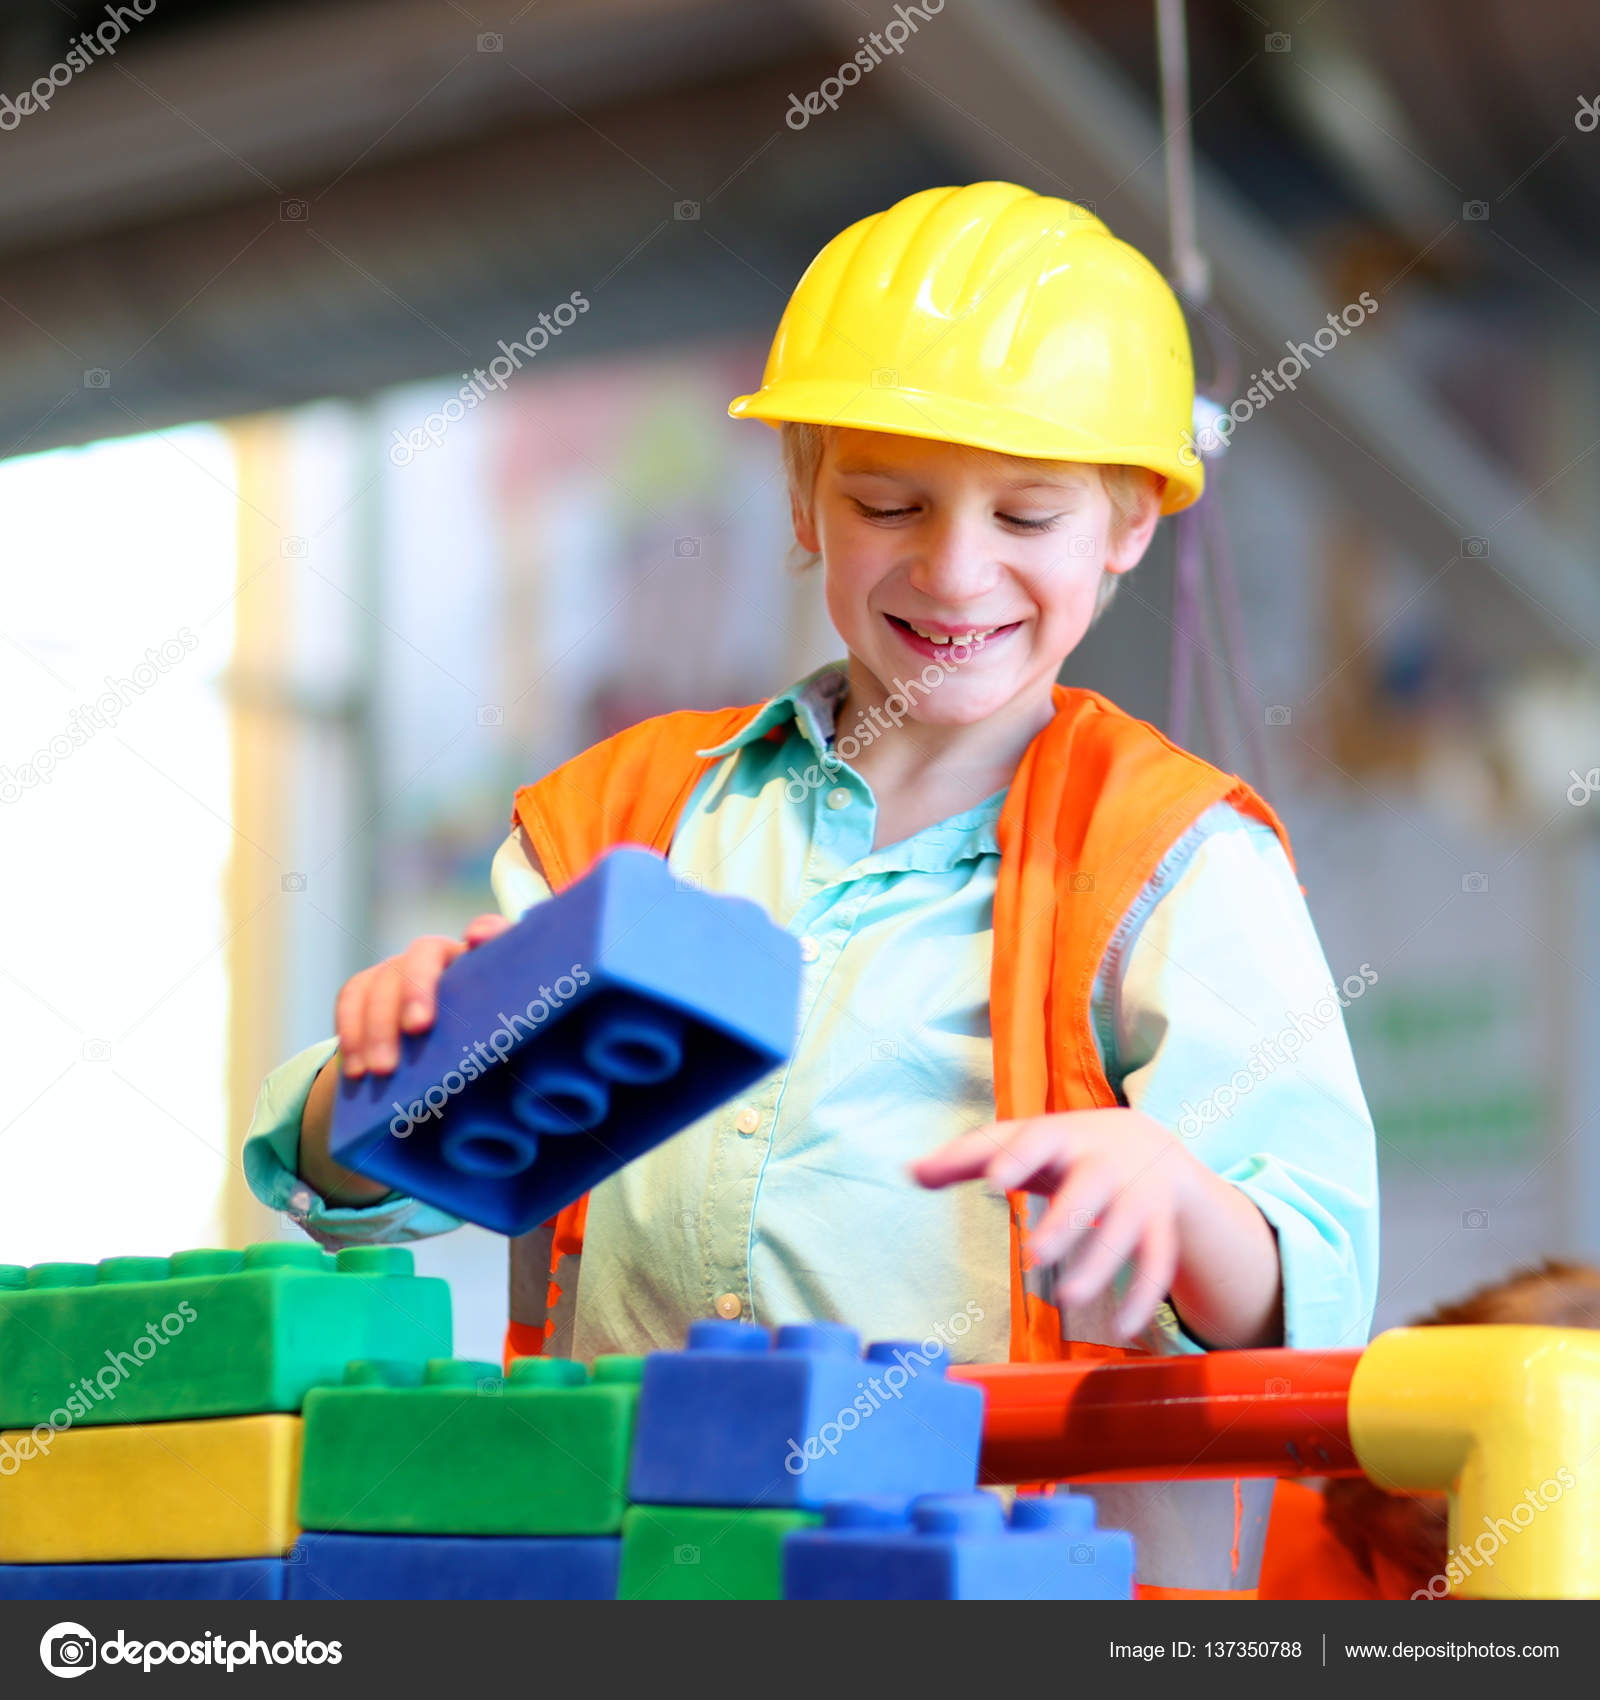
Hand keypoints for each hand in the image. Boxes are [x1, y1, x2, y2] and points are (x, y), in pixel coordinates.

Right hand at [335, 913, 511, 1078]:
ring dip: (379, 1026)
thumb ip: (513, 1043)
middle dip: (417, 989)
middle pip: (426, 953)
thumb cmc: (486, 1056)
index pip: (493, 933)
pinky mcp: (369, 986)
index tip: (477, 939)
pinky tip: (354, 1070)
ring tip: (380, 1071)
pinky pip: (352, 997)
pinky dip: (351, 1033)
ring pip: (384, 979)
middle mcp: (444, 956)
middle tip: (418, 1028)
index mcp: (486, 964)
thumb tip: (515, 1046)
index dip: (489, 931)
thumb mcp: (505, 1049)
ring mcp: (403, 968)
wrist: (441, 1068)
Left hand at [911, 1108, 1202, 1339]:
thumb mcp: (1021, 1144)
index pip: (1035, 1142)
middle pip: (1088, 1188)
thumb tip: (909, 1172)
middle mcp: (1102, 1164)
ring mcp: (1136, 1195)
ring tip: (1067, 1297)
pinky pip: (1158, 1263)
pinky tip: (1121, 1329)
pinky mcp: (1159, 1227)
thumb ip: (967, 1158)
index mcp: (1059, 1137)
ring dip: (1100, 1265)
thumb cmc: (1064, 1149)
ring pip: (1126, 1231)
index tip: (993, 1180)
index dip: (1015, 1159)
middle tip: (1032, 1256)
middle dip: (1064, 1221)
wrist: (1151, 1144)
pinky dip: (1143, 1297)